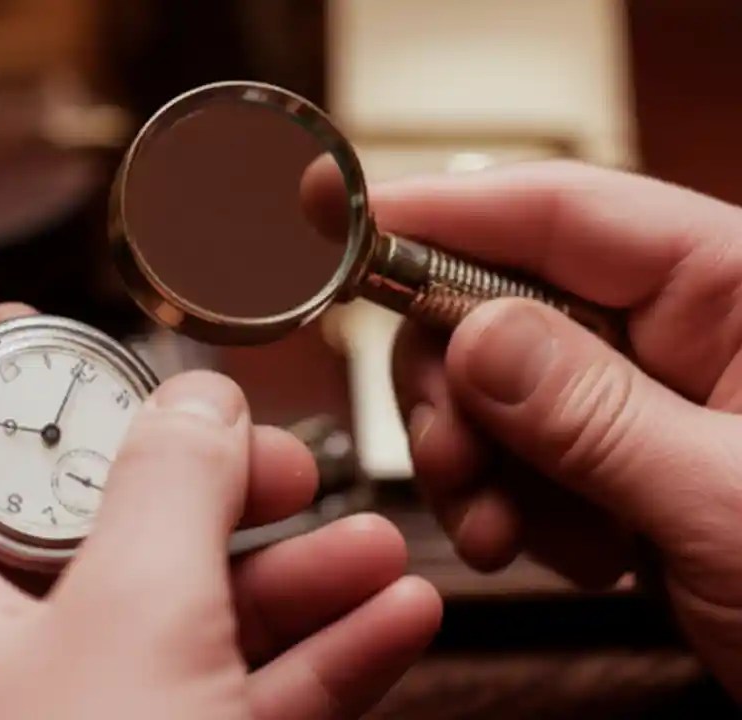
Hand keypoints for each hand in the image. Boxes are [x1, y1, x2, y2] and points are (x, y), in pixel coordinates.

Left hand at [0, 303, 440, 719]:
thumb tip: (198, 400)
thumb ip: (168, 488)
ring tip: (359, 531)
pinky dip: (301, 656)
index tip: (34, 332)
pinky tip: (383, 619)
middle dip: (179, 475)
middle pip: (62, 519)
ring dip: (274, 568)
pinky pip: (219, 690)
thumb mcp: (137, 625)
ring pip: (160, 607)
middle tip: (251, 446)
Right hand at [345, 160, 741, 697]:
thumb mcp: (725, 503)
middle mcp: (690, 329)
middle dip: (456, 388)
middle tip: (455, 462)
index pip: (563, 211)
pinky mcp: (628, 458)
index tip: (339, 215)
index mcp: (741, 290)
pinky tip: (573, 552)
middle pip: (503, 302)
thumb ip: (592, 416)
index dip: (441, 208)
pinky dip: (516, 505)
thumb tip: (472, 336)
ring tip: (516, 534)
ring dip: (482, 465)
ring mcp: (653, 395)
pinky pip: (523, 451)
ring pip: (498, 387)